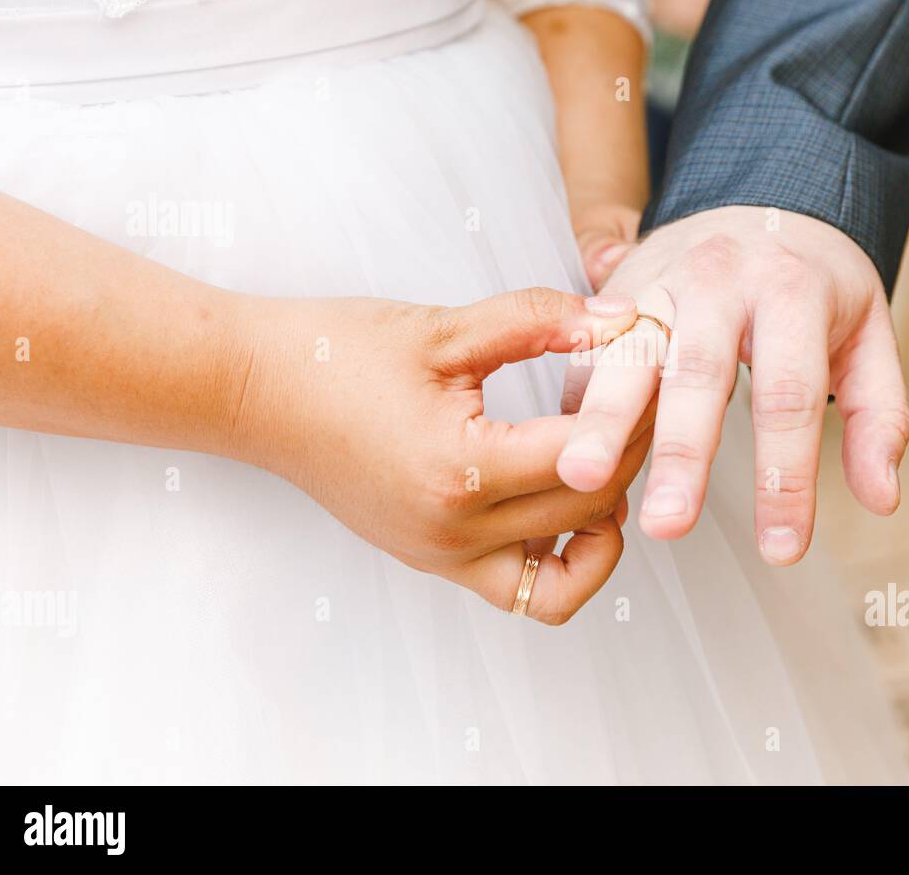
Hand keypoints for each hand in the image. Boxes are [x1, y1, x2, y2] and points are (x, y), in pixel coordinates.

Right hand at [233, 288, 651, 624]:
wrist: (255, 390)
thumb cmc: (336, 353)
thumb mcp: (446, 328)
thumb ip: (541, 321)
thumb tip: (620, 321)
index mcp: (459, 469)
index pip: (588, 456)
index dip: (635, 409)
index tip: (653, 369)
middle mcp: (452, 532)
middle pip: (589, 512)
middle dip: (632, 452)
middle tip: (642, 402)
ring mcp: (440, 556)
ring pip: (564, 575)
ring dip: (602, 523)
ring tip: (599, 461)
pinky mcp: (432, 560)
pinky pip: (518, 589)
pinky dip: (557, 558)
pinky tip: (559, 498)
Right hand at [557, 206, 908, 565]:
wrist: (758, 192)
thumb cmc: (814, 280)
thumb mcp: (868, 332)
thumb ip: (877, 414)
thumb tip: (881, 499)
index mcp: (792, 291)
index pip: (790, 395)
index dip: (786, 478)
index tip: (781, 550)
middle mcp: (721, 280)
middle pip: (699, 374)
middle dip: (682, 453)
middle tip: (669, 525)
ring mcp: (660, 281)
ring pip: (627, 354)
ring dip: (602, 422)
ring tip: (579, 479)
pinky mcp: (616, 290)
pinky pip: (590, 349)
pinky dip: (577, 405)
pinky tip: (563, 459)